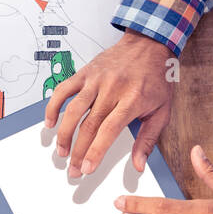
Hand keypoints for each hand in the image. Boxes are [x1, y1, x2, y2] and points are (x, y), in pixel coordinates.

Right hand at [44, 30, 174, 175]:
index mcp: (132, 100)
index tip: (87, 168)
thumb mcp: (161, 111)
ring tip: (61, 151)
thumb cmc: (155, 78)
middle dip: (78, 152)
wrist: (149, 44)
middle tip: (74, 169)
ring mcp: (96, 80)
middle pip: (88, 125)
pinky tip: (50, 122)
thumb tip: (139, 165)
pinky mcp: (85, 73)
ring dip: (64, 134)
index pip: (108, 130)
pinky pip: (63, 90)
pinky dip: (54, 107)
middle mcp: (112, 89)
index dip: (95, 151)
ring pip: (73, 110)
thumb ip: (148, 140)